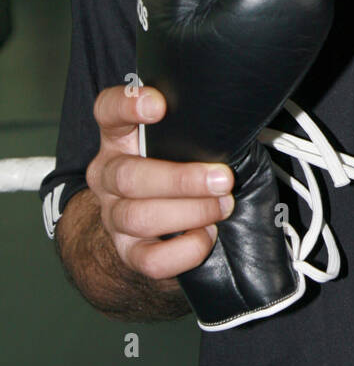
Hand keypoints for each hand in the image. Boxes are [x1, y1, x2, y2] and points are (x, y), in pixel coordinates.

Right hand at [85, 85, 234, 280]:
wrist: (155, 227)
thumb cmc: (181, 166)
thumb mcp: (182, 139)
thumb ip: (194, 126)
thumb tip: (234, 120)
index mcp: (120, 137)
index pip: (108, 111)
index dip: (128, 105)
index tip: (159, 105)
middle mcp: (109, 176)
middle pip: (128, 177)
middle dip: (182, 179)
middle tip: (223, 179)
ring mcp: (114, 217)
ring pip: (139, 218)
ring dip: (190, 212)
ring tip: (223, 206)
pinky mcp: (130, 254)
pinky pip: (150, 260)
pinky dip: (185, 250)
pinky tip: (206, 236)